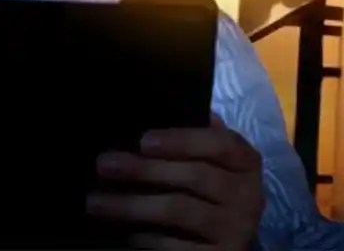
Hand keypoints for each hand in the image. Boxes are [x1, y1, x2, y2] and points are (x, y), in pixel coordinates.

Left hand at [86, 114, 263, 249]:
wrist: (229, 242)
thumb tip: (177, 107)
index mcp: (245, 163)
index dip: (183, 140)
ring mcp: (236, 229)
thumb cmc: (215, 193)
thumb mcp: (215, 164)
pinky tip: (126, 233)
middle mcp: (247, 195)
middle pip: (195, 176)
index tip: (144, 141)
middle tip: (105, 165)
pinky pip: (178, 246)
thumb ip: (200, 137)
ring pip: (180, 211)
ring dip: (133, 205)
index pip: (221, 144)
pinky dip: (149, 238)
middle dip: (145, 170)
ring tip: (96, 202)